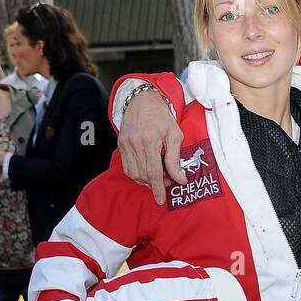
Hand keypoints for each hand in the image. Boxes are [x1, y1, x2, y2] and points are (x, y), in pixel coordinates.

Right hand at [119, 88, 184, 205]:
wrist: (141, 100)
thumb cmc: (161, 115)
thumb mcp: (174, 135)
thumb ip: (175, 159)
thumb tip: (180, 179)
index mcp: (149, 140)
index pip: (153, 172)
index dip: (158, 188)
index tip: (161, 200)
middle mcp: (134, 144)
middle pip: (143, 175)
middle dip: (155, 184)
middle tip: (168, 181)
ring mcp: (125, 145)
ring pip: (134, 174)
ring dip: (147, 180)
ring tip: (159, 174)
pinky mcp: (120, 145)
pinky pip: (127, 167)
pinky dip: (138, 174)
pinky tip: (148, 169)